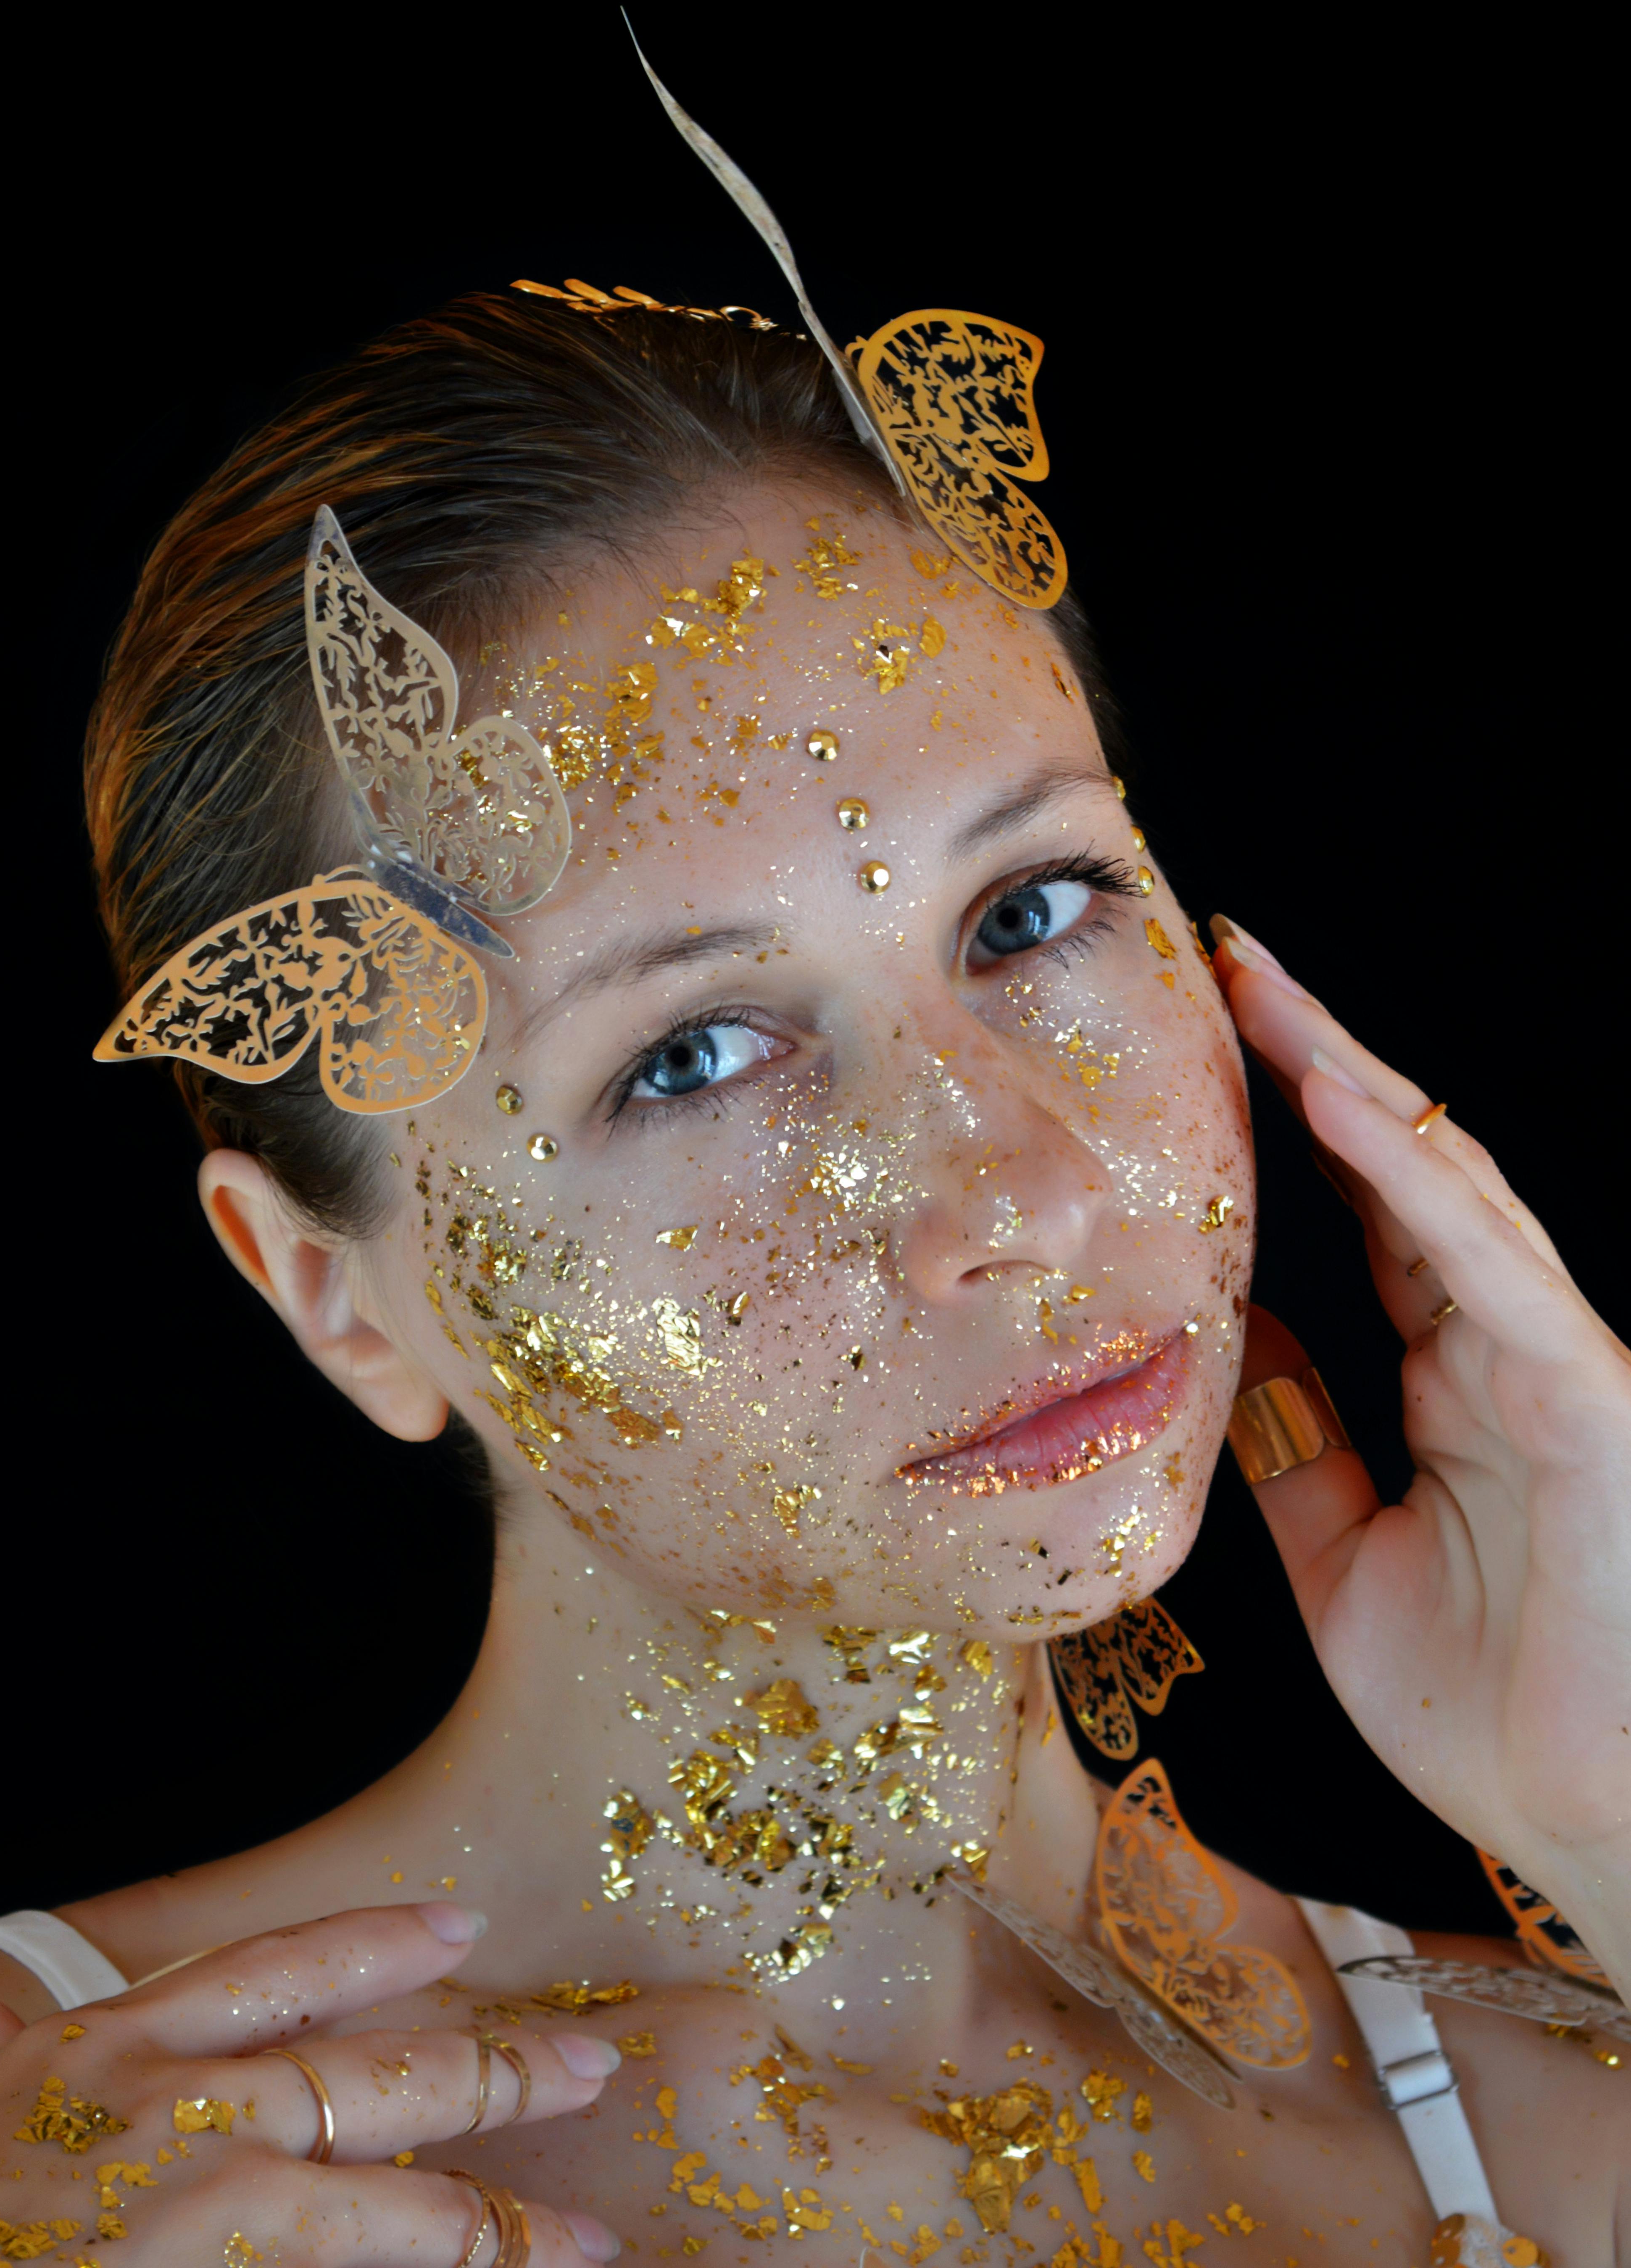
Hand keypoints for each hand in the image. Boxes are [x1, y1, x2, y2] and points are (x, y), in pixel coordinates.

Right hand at [0, 1902, 619, 2263]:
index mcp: (110, 2047)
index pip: (273, 1972)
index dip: (375, 1942)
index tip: (464, 1924)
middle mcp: (178, 2115)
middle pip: (373, 2080)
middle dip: (495, 2072)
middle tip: (592, 2067)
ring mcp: (202, 2212)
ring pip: (390, 2209)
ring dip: (497, 2227)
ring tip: (589, 2242)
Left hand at [1214, 918, 1630, 1997]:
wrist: (1589, 1829)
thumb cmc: (1488, 1713)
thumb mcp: (1344, 1564)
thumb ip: (1298, 1452)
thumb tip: (1225, 1341)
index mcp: (1450, 1379)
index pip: (1363, 1218)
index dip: (1289, 1131)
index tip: (1202, 1049)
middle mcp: (1500, 1348)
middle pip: (1402, 1172)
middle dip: (1318, 1061)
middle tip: (1228, 963)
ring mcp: (1548, 1362)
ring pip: (1449, 1189)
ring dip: (1357, 1083)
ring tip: (1268, 996)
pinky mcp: (1581, 1396)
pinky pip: (1489, 1267)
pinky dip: (1419, 1183)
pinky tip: (1350, 1110)